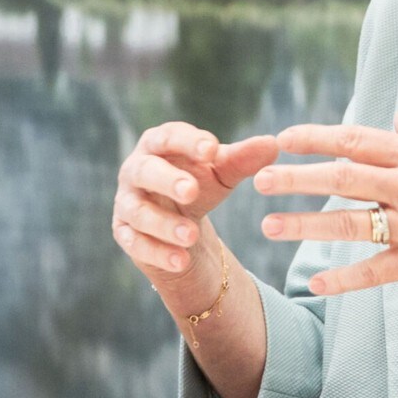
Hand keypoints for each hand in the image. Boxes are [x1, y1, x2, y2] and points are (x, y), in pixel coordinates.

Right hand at [111, 121, 279, 284]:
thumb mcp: (222, 173)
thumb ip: (243, 159)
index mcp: (158, 144)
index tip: (212, 149)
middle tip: (191, 191)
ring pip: (138, 211)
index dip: (187, 142)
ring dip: (164, 224)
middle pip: (144, 170)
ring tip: (191, 235)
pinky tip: (182, 261)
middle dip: (167, 181)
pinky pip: (135, 243)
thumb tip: (272, 144)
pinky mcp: (124, 233)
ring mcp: (126, 203)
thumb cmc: (198, 184)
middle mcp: (135, 170)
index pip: (168, 137)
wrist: (178, 222)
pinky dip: (158, 253)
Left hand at [255, 110, 397, 304]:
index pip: (357, 139)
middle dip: (298, 177)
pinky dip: (345, 279)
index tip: (282, 138)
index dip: (316, 137)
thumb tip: (397, 115)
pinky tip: (316, 284)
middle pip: (344, 177)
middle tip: (259, 179)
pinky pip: (377, 272)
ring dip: (306, 225)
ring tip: (269, 226)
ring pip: (351, 223)